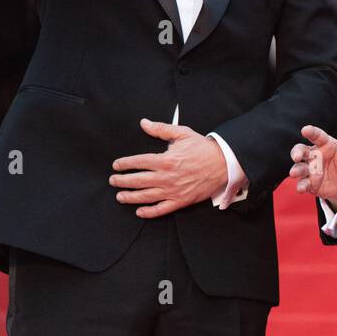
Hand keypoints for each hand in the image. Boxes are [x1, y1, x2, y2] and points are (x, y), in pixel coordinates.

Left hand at [109, 118, 228, 217]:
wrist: (223, 163)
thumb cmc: (203, 148)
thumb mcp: (182, 133)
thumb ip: (161, 129)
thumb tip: (144, 123)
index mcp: (165, 160)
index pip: (138, 162)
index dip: (124, 164)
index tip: (116, 165)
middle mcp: (166, 177)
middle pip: (137, 180)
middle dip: (122, 181)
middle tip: (113, 181)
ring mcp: (173, 191)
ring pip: (145, 196)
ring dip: (130, 197)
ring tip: (120, 196)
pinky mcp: (181, 200)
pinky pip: (161, 209)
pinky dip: (149, 212)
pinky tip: (139, 211)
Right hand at [288, 125, 336, 206]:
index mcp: (325, 144)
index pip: (317, 136)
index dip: (311, 132)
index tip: (305, 130)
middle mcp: (315, 155)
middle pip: (301, 150)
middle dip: (296, 152)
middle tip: (297, 156)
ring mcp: (311, 169)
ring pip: (299, 167)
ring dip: (296, 170)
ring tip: (294, 173)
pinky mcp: (310, 183)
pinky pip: (303, 183)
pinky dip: (301, 185)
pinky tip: (302, 188)